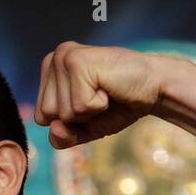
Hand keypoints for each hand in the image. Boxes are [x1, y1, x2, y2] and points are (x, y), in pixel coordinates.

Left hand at [33, 42, 175, 148]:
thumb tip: (54, 128)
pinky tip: (108, 88)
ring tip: (104, 91)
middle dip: (77, 117)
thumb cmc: (119, 105)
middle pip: (47, 115)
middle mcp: (53, 58)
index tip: (91, 102)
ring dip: (88, 111)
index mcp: (50, 71)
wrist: (153, 88)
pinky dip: (97, 105)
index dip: (70, 121)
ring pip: (61, 113)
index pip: (42, 118)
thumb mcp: (85, 128)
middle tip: (100, 96)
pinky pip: (78, 107)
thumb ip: (64, 137)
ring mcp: (63, 57)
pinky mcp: (76, 62)